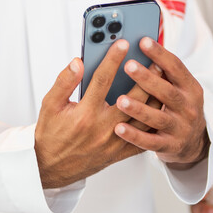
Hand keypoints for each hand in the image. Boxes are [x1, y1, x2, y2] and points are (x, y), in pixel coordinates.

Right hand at [35, 39, 152, 188]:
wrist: (50, 168)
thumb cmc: (50, 134)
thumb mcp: (49, 105)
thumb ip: (64, 82)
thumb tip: (77, 62)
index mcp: (84, 114)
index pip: (102, 79)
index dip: (113, 59)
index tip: (123, 43)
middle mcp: (101, 128)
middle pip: (131, 98)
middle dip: (145, 77)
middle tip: (155, 60)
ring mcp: (113, 142)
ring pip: (142, 119)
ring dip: (154, 99)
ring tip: (163, 82)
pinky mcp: (119, 153)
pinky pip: (142, 139)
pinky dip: (153, 124)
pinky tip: (159, 110)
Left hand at [114, 37, 208, 165]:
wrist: (193, 143)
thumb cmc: (177, 107)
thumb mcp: (179, 88)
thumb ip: (163, 73)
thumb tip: (139, 46)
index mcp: (190, 88)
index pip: (176, 68)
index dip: (160, 54)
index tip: (143, 41)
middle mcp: (188, 108)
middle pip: (167, 92)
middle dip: (147, 79)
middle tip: (128, 66)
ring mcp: (180, 128)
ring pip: (158, 118)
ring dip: (139, 109)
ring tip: (120, 100)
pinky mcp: (170, 146)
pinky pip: (150, 142)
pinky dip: (135, 135)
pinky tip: (119, 128)